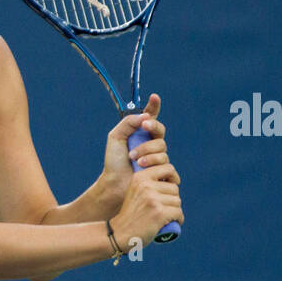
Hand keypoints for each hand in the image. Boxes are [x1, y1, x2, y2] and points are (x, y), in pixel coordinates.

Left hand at [100, 93, 168, 208]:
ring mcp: (158, 158)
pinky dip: (153, 164)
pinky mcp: (162, 172)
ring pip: (162, 148)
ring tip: (133, 159)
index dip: (154, 107)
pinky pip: (167, 165)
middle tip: (143, 126)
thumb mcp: (116, 138)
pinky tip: (142, 167)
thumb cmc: (114, 162)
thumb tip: (144, 116)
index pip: (151, 117)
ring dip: (147, 151)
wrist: (114, 183)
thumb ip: (128, 123)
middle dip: (152, 127)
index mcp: (141, 134)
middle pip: (160, 131)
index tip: (154, 97)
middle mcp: (151, 144)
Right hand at [109, 149, 181, 250]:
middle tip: (161, 209)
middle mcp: (145, 186)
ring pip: (177, 201)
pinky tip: (169, 223)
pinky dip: (177, 220)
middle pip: (174, 188)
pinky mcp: (159, 213)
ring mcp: (152, 199)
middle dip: (172, 200)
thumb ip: (149, 182)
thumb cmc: (131, 214)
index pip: (168, 168)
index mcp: (140, 177)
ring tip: (163, 217)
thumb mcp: (136, 191)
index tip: (169, 189)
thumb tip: (173, 179)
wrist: (120, 234)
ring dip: (174, 211)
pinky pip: (178, 213)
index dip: (173, 179)